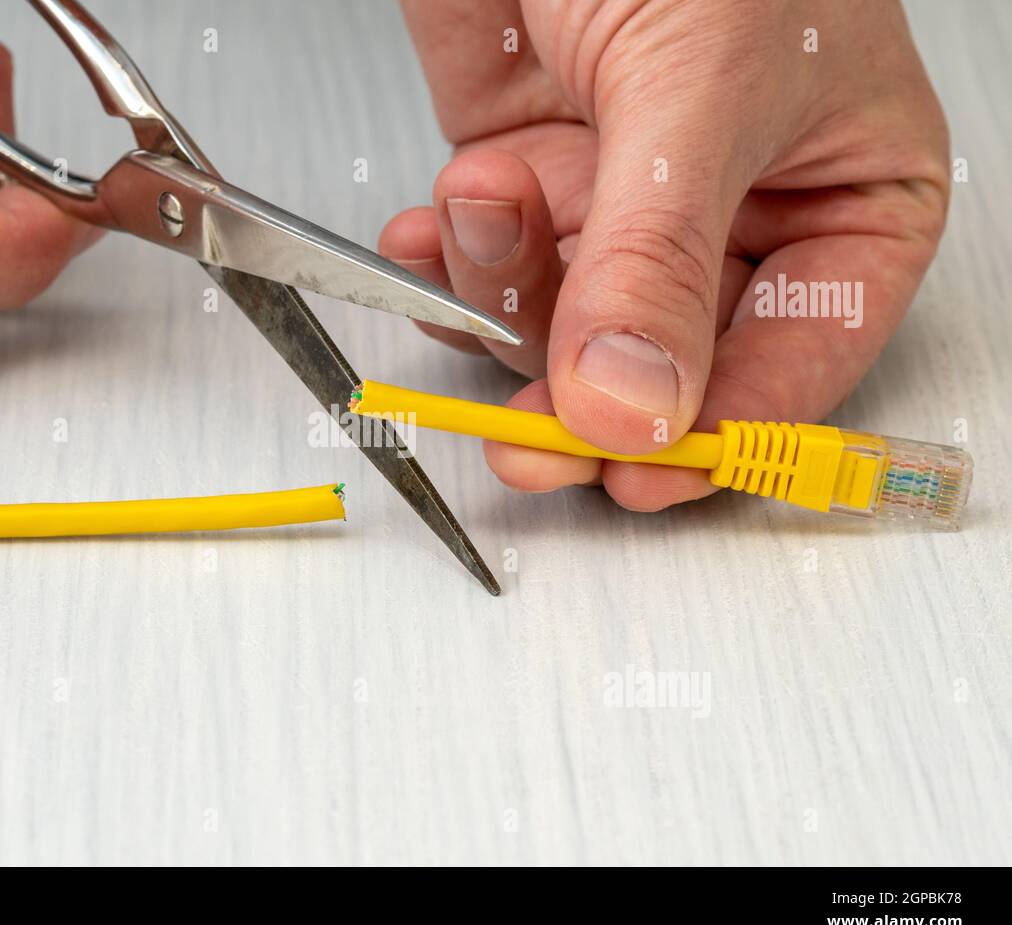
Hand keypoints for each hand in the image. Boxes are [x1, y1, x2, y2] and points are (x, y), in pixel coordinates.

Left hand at [381, 0, 947, 510]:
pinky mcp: (533, 178)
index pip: (799, 358)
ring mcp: (623, 199)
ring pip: (566, 325)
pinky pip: (490, 268)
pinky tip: (436, 223)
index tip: (642, 478)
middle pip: (670, 365)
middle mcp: (735, 210)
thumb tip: (637, 408)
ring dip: (509, 291)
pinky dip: (450, 258)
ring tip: (495, 202)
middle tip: (533, 437)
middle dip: (587, 393)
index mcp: (845, 191)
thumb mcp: (700, 89)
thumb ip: (662, 260)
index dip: (721, 434)